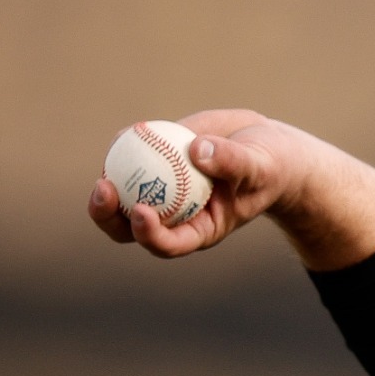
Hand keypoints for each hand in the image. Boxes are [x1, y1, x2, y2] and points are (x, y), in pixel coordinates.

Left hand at [87, 110, 374, 270]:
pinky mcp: (155, 162)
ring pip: (122, 195)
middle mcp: (175, 215)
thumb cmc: (270, 165)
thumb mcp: (260, 165)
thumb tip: (197, 150)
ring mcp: (161, 191)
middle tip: (104, 187)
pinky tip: (127, 132)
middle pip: (131, 227)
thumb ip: (233, 161)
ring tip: (109, 156)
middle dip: (109, 215)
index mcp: (200, 229)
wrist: (266, 147)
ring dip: (107, 182)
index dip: (150, 234)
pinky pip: (130, 158)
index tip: (143, 212)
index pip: (169, 243)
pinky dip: (124, 146)